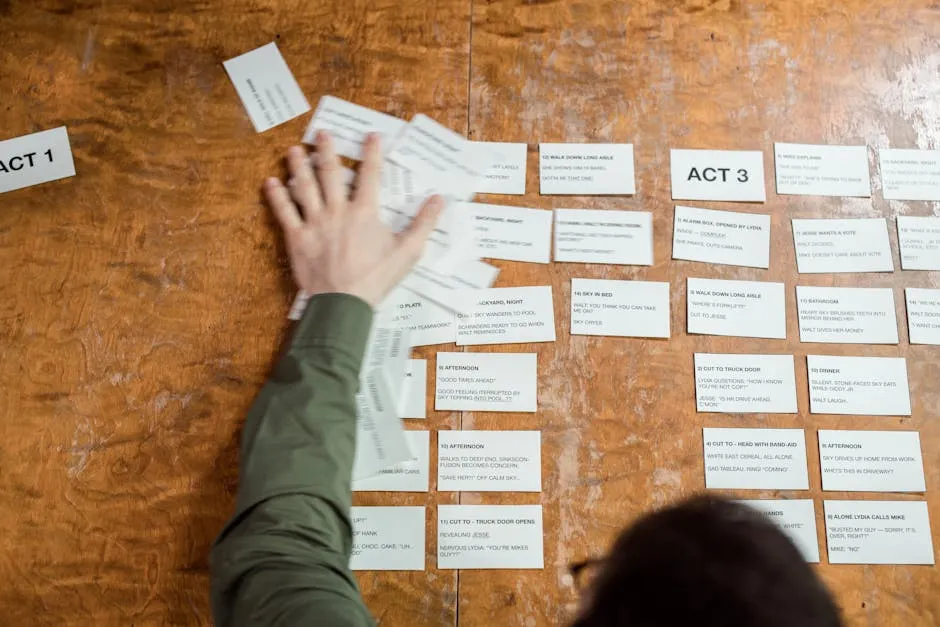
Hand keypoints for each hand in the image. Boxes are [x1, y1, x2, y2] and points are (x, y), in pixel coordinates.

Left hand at [264, 131, 443, 307]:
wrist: (344, 302)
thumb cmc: (376, 278)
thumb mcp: (408, 252)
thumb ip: (424, 224)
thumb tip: (440, 199)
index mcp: (365, 212)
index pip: (370, 175)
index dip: (372, 153)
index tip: (371, 135)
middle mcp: (338, 210)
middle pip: (331, 173)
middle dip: (327, 151)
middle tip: (322, 133)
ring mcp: (315, 222)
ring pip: (305, 187)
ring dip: (299, 166)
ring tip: (295, 149)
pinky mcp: (298, 238)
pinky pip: (285, 212)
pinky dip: (277, 196)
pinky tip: (271, 181)